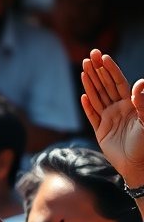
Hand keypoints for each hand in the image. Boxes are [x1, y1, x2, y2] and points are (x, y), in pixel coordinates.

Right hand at [81, 50, 143, 187]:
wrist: (137, 166)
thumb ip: (143, 102)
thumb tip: (139, 82)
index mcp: (131, 104)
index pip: (119, 82)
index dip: (111, 70)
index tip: (103, 57)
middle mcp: (119, 109)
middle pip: (106, 86)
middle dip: (98, 71)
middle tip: (90, 55)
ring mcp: (109, 119)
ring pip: (97, 98)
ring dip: (90, 84)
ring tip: (83, 70)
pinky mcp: (101, 132)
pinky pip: (92, 116)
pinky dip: (87, 106)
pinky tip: (83, 96)